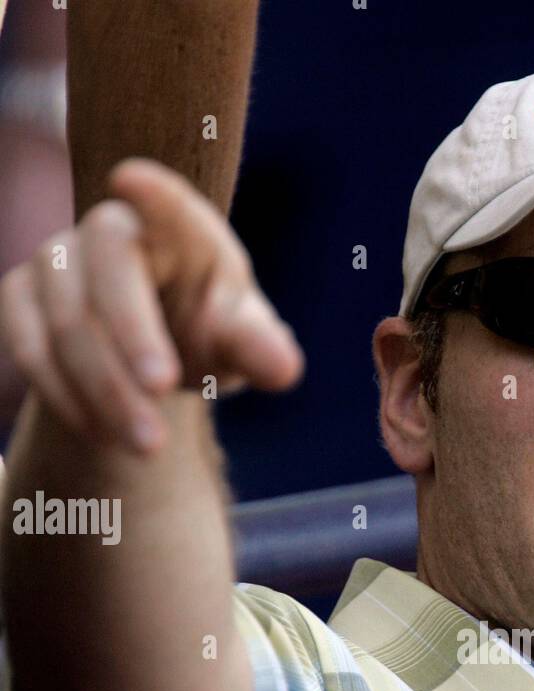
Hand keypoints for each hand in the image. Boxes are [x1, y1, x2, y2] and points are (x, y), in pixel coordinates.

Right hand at [0, 157, 303, 453]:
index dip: (152, 194)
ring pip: (67, 324)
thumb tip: (285, 369)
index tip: (132, 180)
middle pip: (109, 274)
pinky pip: (30, 348)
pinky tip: (103, 435)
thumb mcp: (239, 342)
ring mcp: (56, 262)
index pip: (167, 204)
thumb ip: (259, 349)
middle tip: (164, 395)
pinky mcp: (20, 300)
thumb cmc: (205, 332)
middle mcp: (108, 232)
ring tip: (148, 446)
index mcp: (178, 229)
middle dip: (134, 340)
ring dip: (106, 391)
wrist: (149, 355)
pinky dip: (67, 398)